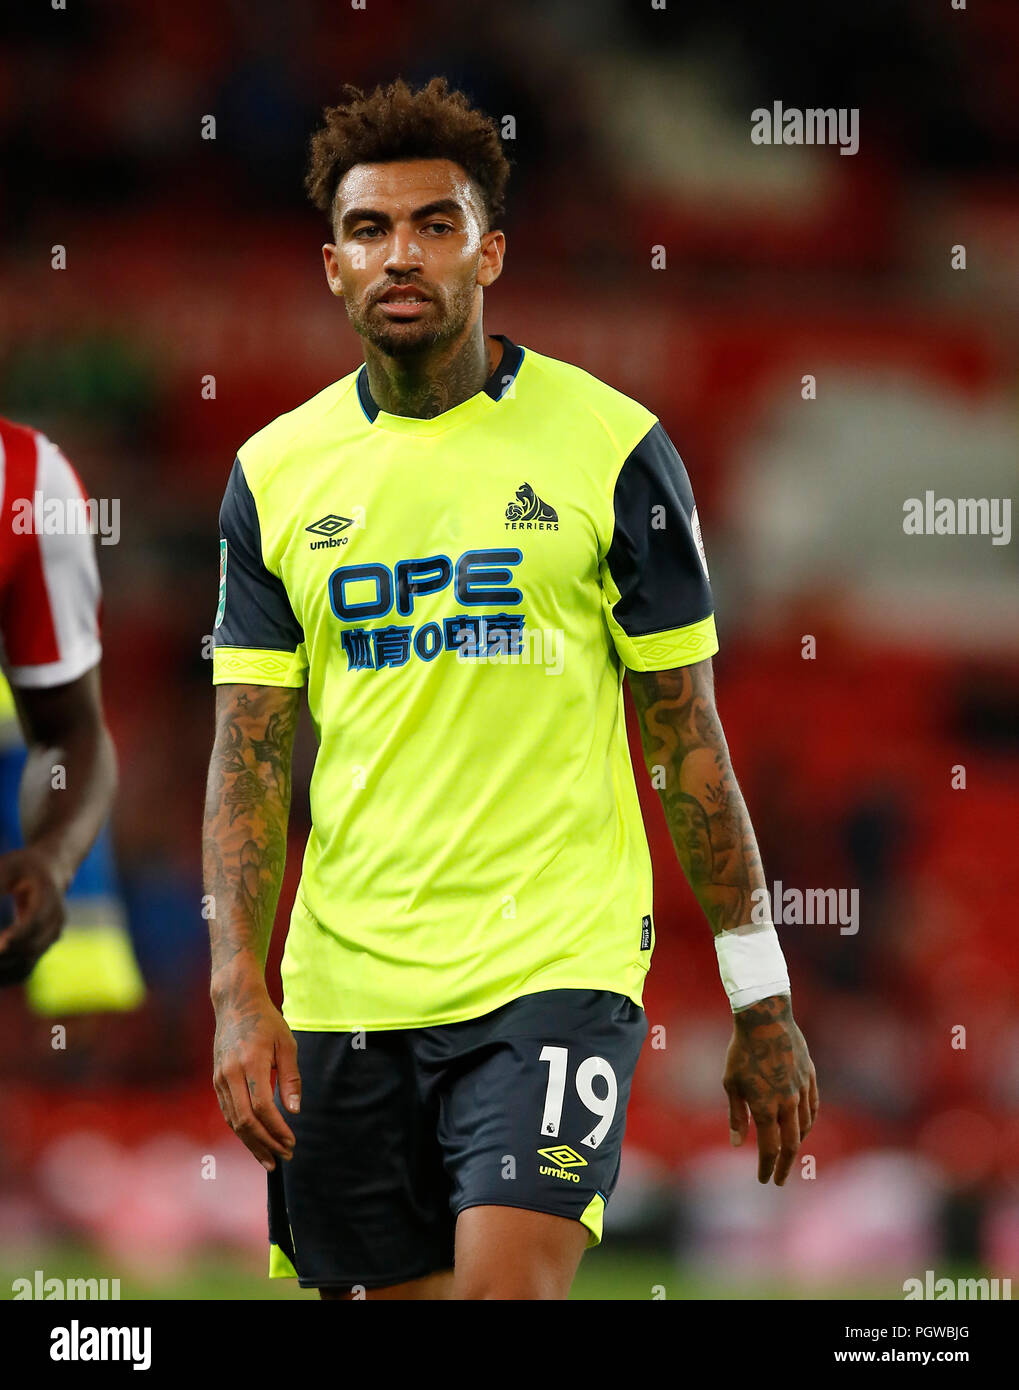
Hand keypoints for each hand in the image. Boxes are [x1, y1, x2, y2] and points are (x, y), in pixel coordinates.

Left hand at [0, 847, 66, 986]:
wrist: (51, 870)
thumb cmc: (23, 866)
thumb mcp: (7, 867)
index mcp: (50, 896)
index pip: (36, 920)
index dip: (18, 934)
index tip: (0, 944)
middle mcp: (55, 921)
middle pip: (31, 946)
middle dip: (2, 956)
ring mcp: (51, 937)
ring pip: (27, 962)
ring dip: (1, 971)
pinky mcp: (42, 948)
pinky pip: (24, 970)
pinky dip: (5, 977)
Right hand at [212, 972, 301, 1171]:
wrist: (235, 1004)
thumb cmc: (266, 1022)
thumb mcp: (287, 1043)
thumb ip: (291, 1078)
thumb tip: (294, 1111)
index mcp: (251, 1063)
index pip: (262, 1107)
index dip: (276, 1129)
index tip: (291, 1142)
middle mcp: (231, 1074)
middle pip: (245, 1120)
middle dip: (264, 1143)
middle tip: (283, 1158)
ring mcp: (220, 1078)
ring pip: (233, 1120)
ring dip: (252, 1142)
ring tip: (270, 1159)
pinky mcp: (217, 1080)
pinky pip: (228, 1112)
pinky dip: (241, 1130)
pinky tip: (255, 1140)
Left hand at [723, 994, 817, 1184]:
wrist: (766, 1020)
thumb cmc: (742, 1051)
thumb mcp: (731, 1083)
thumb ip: (737, 1115)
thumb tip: (737, 1143)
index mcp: (766, 1108)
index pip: (769, 1149)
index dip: (767, 1167)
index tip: (764, 1180)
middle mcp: (788, 1103)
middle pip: (790, 1144)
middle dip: (784, 1165)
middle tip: (779, 1179)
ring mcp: (802, 1090)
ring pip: (805, 1126)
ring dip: (797, 1144)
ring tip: (788, 1153)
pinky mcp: (810, 1076)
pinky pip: (813, 1107)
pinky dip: (809, 1121)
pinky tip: (803, 1125)